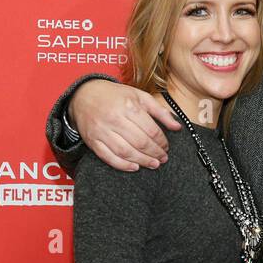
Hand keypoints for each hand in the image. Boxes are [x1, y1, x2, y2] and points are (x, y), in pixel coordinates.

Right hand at [68, 79, 182, 171]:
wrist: (84, 95)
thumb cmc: (115, 96)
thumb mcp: (140, 96)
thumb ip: (160, 112)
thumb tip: (178, 127)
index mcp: (128, 106)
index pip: (150, 130)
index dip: (162, 142)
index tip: (166, 147)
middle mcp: (114, 119)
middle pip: (140, 142)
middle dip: (154, 153)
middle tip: (162, 158)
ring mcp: (102, 131)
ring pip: (125, 152)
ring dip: (142, 161)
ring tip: (153, 164)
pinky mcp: (92, 141)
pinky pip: (108, 157)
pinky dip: (122, 165)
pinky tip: (134, 167)